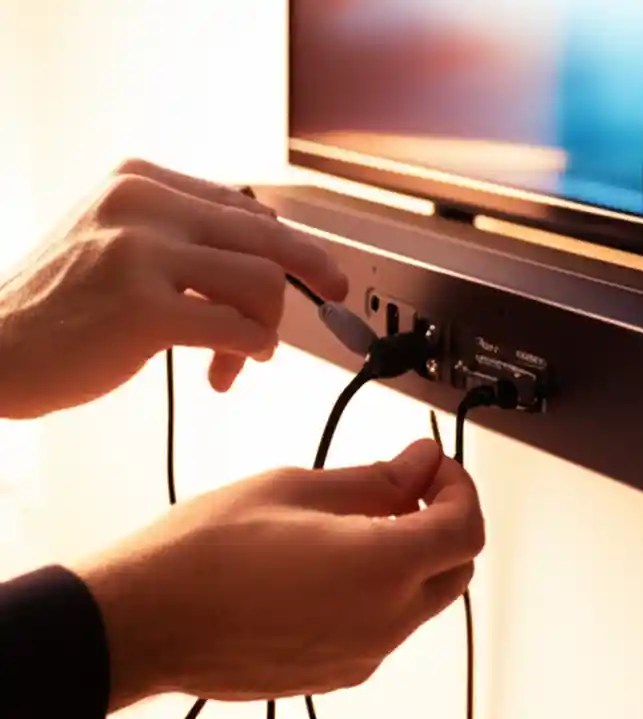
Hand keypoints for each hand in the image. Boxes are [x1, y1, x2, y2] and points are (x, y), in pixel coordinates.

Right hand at [0, 159, 348, 417]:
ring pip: (260, 281)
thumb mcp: (116, 239)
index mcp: (141, 180)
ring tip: (242, 355)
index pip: (244, 207)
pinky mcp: (142, 307)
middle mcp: (142, 204)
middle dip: (312, 268)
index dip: (289, 243)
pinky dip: (249, 349)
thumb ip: (183, 233)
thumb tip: (269, 247)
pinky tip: (229, 368)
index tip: (317, 268)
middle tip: (336, 294)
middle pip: (265, 234)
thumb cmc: (60, 305)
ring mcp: (141, 252)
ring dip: (265, 328)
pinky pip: (236, 326)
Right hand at [70, 440, 483, 709]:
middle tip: (408, 490)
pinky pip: (386, 628)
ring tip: (361, 523)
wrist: (143, 623)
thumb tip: (421, 462)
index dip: (460, 489)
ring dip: (414, 559)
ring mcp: (363, 654)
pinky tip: (336, 565)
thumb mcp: (296, 489)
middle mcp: (385, 620)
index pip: (466, 528)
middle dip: (445, 523)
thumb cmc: (204, 555)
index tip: (435, 469)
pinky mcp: (338, 673)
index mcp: (383, 567)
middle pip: (456, 569)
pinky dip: (383, 593)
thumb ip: (376, 479)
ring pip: (423, 601)